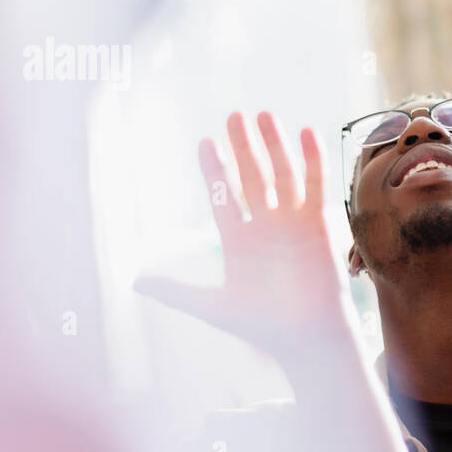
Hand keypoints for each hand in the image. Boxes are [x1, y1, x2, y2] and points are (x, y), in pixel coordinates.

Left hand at [135, 112, 353, 356]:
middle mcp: (266, 226)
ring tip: (263, 115)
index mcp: (239, 240)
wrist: (306, 336)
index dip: (215, 168)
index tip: (205, 141)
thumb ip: (175, 290)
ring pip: (282, 174)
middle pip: (252, 177)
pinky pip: (315, 185)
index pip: (224, 195)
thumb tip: (133, 281)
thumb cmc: (263, 325)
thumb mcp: (211, 305)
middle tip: (234, 115)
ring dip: (274, 145)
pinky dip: (312, 160)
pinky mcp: (318, 225)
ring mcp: (292, 223)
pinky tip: (305, 133)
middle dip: (243, 147)